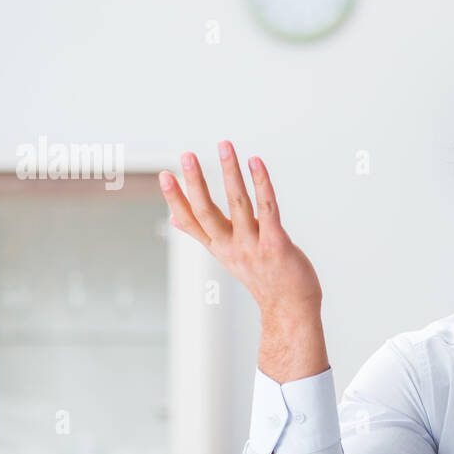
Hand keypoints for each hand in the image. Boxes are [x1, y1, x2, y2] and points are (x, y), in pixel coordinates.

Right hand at [158, 141, 321, 318]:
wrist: (290, 307)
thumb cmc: (262, 277)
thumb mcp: (227, 256)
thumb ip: (203, 235)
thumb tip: (172, 219)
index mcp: (218, 248)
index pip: (190, 221)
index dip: (175, 199)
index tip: (163, 175)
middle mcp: (232, 248)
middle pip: (207, 211)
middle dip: (196, 182)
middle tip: (187, 155)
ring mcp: (254, 246)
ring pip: (238, 203)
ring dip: (230, 172)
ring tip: (225, 145)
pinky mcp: (277, 244)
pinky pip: (267, 208)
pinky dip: (262, 183)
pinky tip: (256, 162)